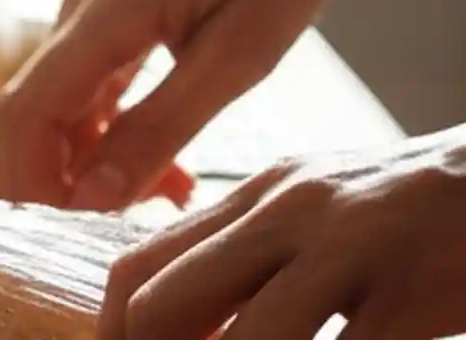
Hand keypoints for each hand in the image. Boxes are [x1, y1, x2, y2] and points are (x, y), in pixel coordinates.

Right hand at [0, 0, 365, 208]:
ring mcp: (91, 0)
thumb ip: (161, 125)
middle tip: (94, 234)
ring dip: (88, 159)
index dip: (27, 180)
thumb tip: (92, 193)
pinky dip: (109, 127)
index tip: (55, 234)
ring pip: (61, 99)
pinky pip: (90, 78)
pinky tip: (159, 161)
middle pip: (29, 109)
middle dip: (48, 180)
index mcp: (108, 10)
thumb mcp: (240, 53)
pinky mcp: (111, 3)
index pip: (29, 111)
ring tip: (151, 204)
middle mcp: (81, 3)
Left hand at [98, 127, 465, 338]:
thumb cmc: (409, 211)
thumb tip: (173, 315)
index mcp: (255, 196)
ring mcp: (346, 249)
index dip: (111, 333)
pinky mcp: (410, 290)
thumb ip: (249, 252)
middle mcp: (285, 212)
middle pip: (162, 304)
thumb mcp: (315, 208)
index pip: (138, 266)